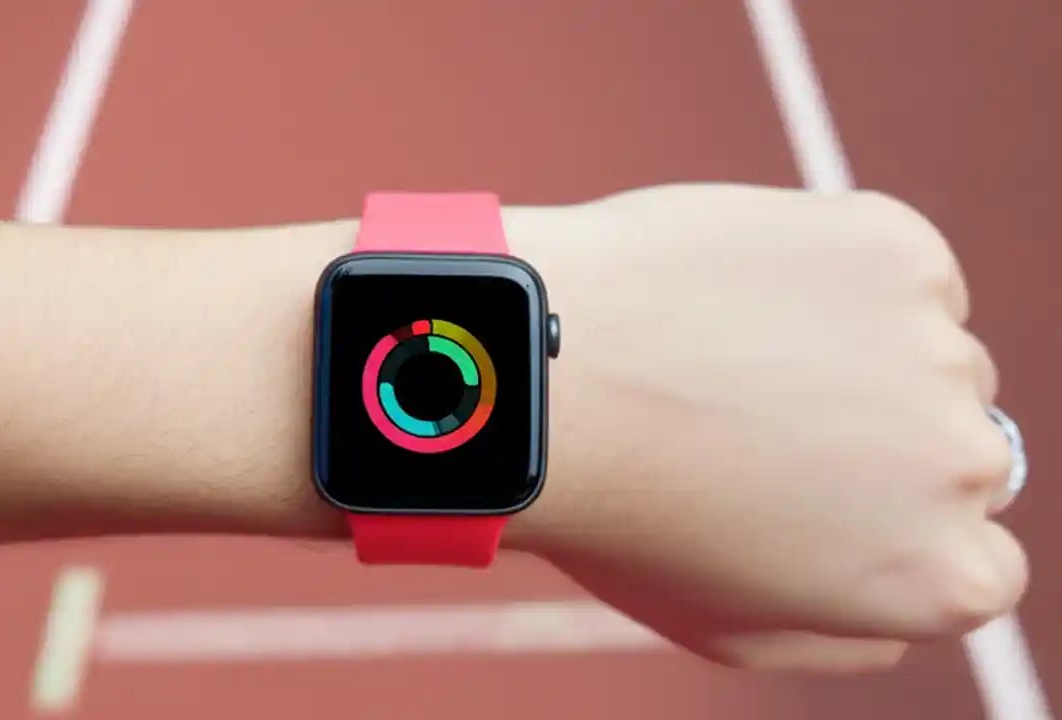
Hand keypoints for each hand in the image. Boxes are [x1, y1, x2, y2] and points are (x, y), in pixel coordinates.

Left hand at [511, 185, 1026, 671]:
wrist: (548, 374)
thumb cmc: (622, 511)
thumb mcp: (729, 630)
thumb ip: (841, 638)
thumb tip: (895, 618)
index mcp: (942, 581)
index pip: (977, 558)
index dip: (890, 526)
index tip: (815, 497)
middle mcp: (965, 468)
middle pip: (957, 453)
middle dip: (883, 443)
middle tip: (764, 424)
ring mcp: (937, 349)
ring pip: (930, 355)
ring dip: (864, 357)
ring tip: (737, 359)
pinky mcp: (898, 250)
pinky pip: (900, 274)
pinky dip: (842, 281)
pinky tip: (747, 300)